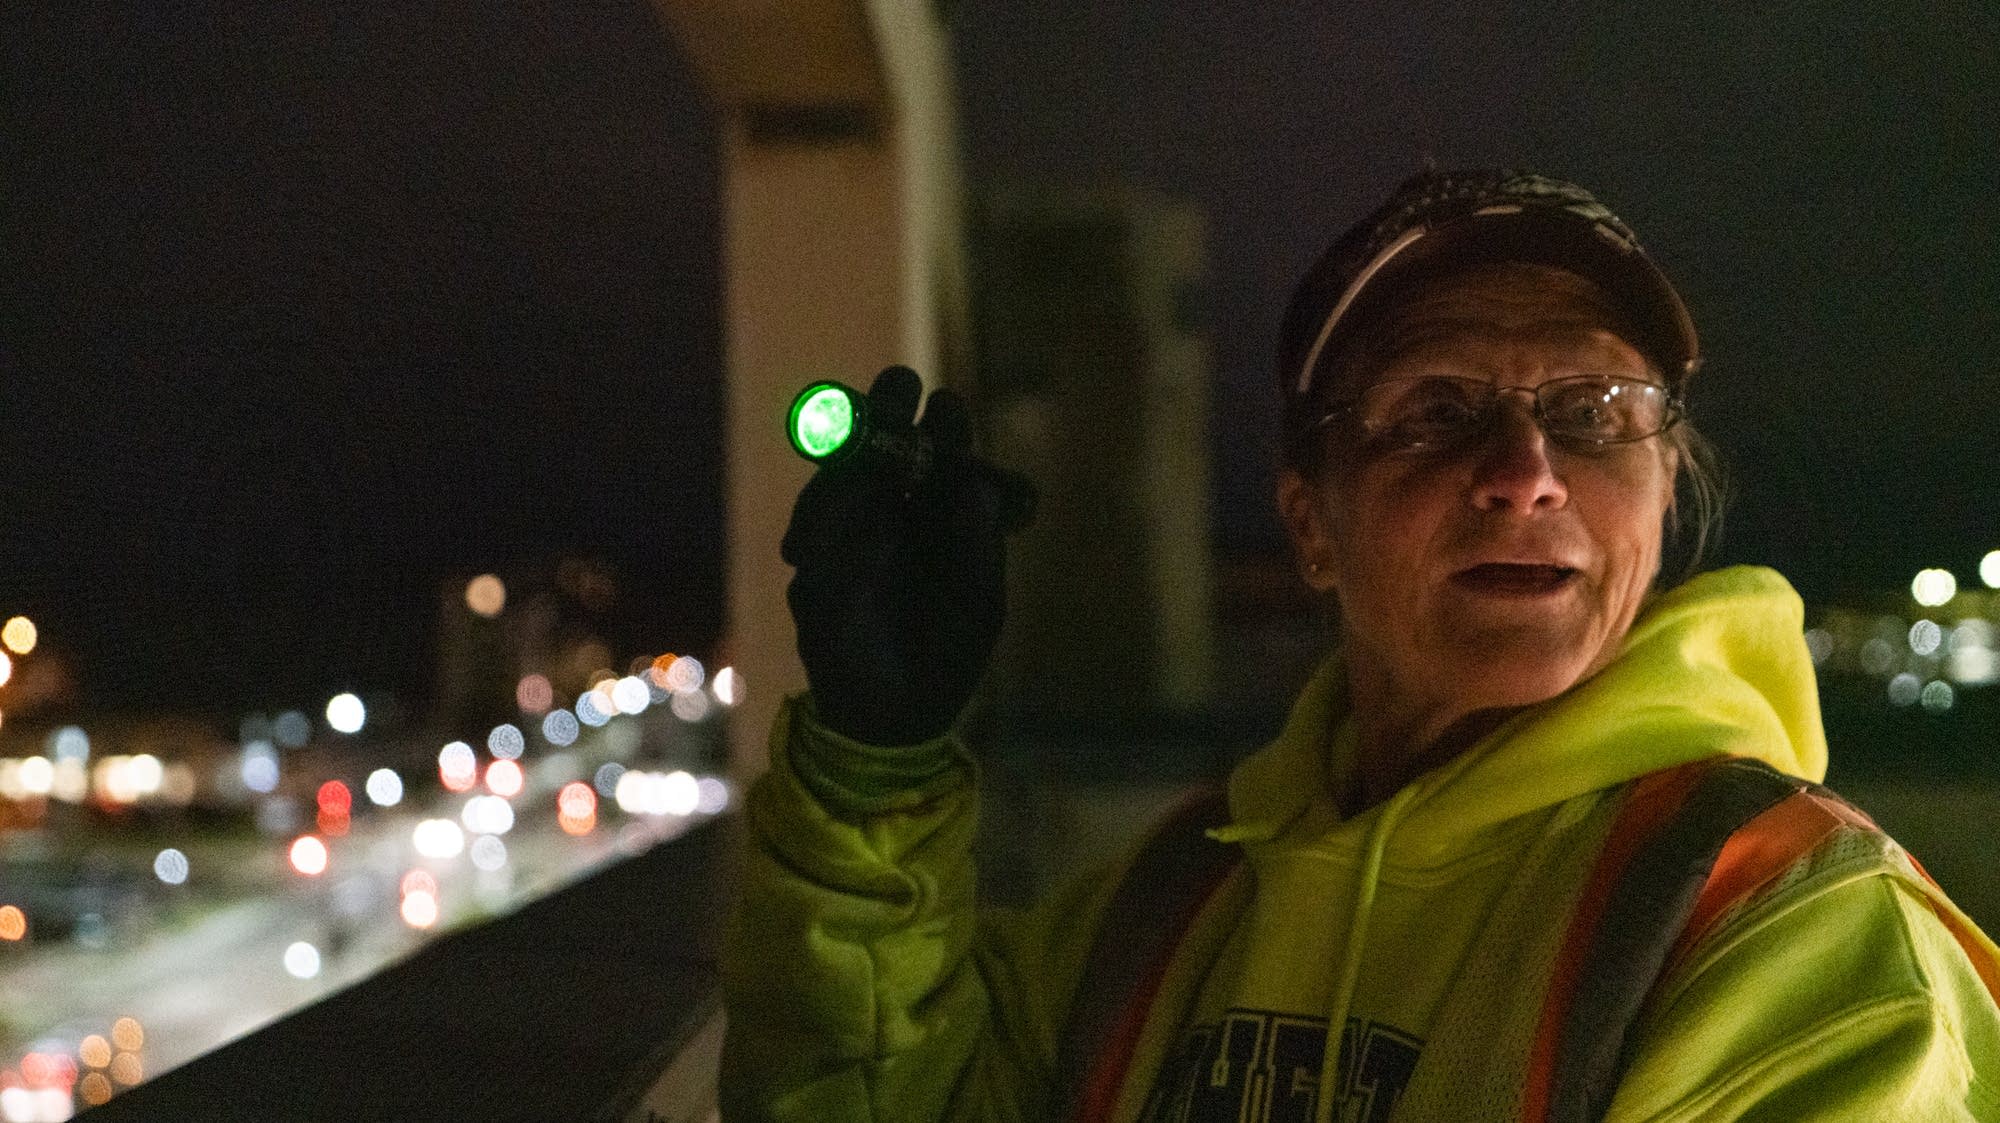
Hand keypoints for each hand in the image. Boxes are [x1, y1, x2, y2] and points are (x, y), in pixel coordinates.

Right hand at [781, 366, 1019, 745]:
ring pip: (834, 491)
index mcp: (927, 511)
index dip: (937, 424)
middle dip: (880, 417)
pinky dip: (840, 544)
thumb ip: (979, 543)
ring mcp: (840, 549)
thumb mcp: (981, 597)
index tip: (943, 408)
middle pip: (872, 452)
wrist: (903, 719)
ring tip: (876, 458)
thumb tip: (977, 485)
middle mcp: (881, 518)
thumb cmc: (949, 650)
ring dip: (853, 471)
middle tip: (897, 390)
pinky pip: (820, 557)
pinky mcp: (814, 589)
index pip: (930, 451)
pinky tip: (867, 541)